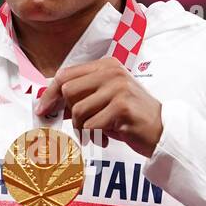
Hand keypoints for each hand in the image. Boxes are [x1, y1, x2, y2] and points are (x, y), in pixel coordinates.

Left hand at [33, 58, 163, 156]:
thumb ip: (82, 96)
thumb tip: (49, 103)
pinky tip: (106, 139)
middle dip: (68, 114)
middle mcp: (112, 72)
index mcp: (106, 65)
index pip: (66, 74)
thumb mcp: (105, 100)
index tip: (42, 109)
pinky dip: (94, 137)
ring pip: (78, 111)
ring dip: (82, 129)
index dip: (50, 93)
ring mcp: (118, 88)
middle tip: (80, 127)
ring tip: (97, 134)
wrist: (163, 130)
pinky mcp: (122, 107)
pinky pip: (91, 125)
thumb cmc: (130, 117)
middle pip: (68, 91)